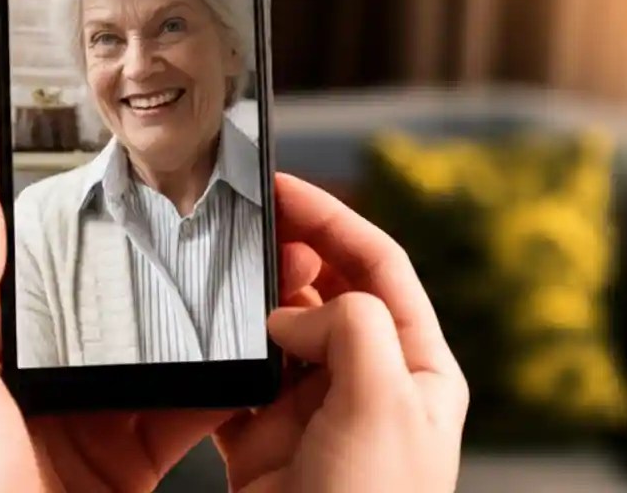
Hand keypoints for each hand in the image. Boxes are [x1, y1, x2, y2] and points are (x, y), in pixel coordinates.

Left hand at [0, 184, 323, 491]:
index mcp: (3, 359)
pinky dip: (218, 398)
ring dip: (202, 340)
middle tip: (210, 252)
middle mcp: (53, 389)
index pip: (55, 286)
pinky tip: (240, 371)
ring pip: (163, 368)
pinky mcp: (133, 466)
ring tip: (237, 301)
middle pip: (121, 324)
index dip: (94, 250)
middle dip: (165, 293)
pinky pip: (185, 421)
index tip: (137, 208)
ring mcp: (97, 429)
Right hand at [214, 174, 468, 492]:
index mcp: (416, 367)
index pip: (378, 266)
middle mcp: (367, 382)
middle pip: (324, 290)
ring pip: (276, 332)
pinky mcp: (265, 439)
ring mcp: (314, 411)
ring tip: (225, 287)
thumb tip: (294, 311)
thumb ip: (352, 329)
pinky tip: (209, 350)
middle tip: (246, 225)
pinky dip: (220, 364)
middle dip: (288, 255)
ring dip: (250, 308)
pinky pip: (237, 382)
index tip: (285, 186)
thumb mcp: (386, 405)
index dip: (334, 217)